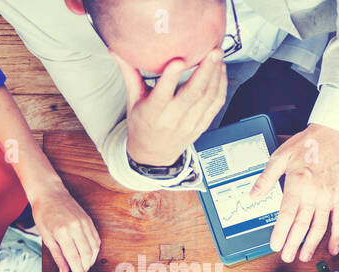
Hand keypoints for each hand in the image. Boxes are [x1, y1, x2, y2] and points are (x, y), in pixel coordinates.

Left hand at [29, 186, 99, 271]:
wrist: (50, 193)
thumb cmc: (44, 213)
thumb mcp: (46, 236)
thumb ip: (57, 256)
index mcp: (62, 232)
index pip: (74, 257)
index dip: (78, 271)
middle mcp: (76, 228)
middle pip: (87, 255)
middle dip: (85, 267)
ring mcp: (85, 224)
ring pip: (94, 249)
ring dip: (91, 260)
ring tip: (84, 265)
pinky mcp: (90, 222)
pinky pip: (96, 240)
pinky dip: (94, 250)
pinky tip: (88, 254)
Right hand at [118, 51, 227, 167]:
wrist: (155, 154)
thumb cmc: (142, 125)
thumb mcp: (132, 101)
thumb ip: (129, 75)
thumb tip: (117, 50)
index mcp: (154, 112)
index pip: (163, 93)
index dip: (171, 77)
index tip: (178, 60)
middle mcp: (175, 118)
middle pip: (194, 93)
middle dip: (206, 70)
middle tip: (213, 51)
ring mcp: (191, 122)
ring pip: (208, 98)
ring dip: (216, 75)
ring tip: (218, 55)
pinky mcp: (202, 125)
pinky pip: (216, 104)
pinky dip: (221, 86)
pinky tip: (221, 71)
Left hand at [252, 124, 338, 261]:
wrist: (335, 133)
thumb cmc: (308, 143)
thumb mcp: (280, 156)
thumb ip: (266, 179)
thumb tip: (253, 196)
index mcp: (297, 184)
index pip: (286, 215)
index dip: (280, 232)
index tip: (274, 245)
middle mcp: (314, 194)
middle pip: (302, 225)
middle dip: (293, 243)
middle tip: (286, 257)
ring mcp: (330, 197)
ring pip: (319, 227)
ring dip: (311, 245)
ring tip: (303, 257)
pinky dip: (337, 237)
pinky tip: (332, 249)